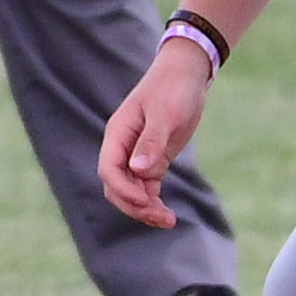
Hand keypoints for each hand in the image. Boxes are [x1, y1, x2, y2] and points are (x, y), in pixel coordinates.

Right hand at [98, 43, 210, 227]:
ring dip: (145, 208)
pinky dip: (153, 202)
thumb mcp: (165, 114)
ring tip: (169, 220)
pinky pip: (146, 187)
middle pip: (115, 186)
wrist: (187, 75)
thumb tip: (137, 170)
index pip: (109, 169)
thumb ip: (151, 142)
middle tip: (162, 217)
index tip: (147, 200)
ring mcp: (136, 155)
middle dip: (134, 205)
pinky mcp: (153, 159)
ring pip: (130, 191)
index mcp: (118, 133)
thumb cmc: (173, 88)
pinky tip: (167, 214)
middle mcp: (123, 147)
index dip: (123, 189)